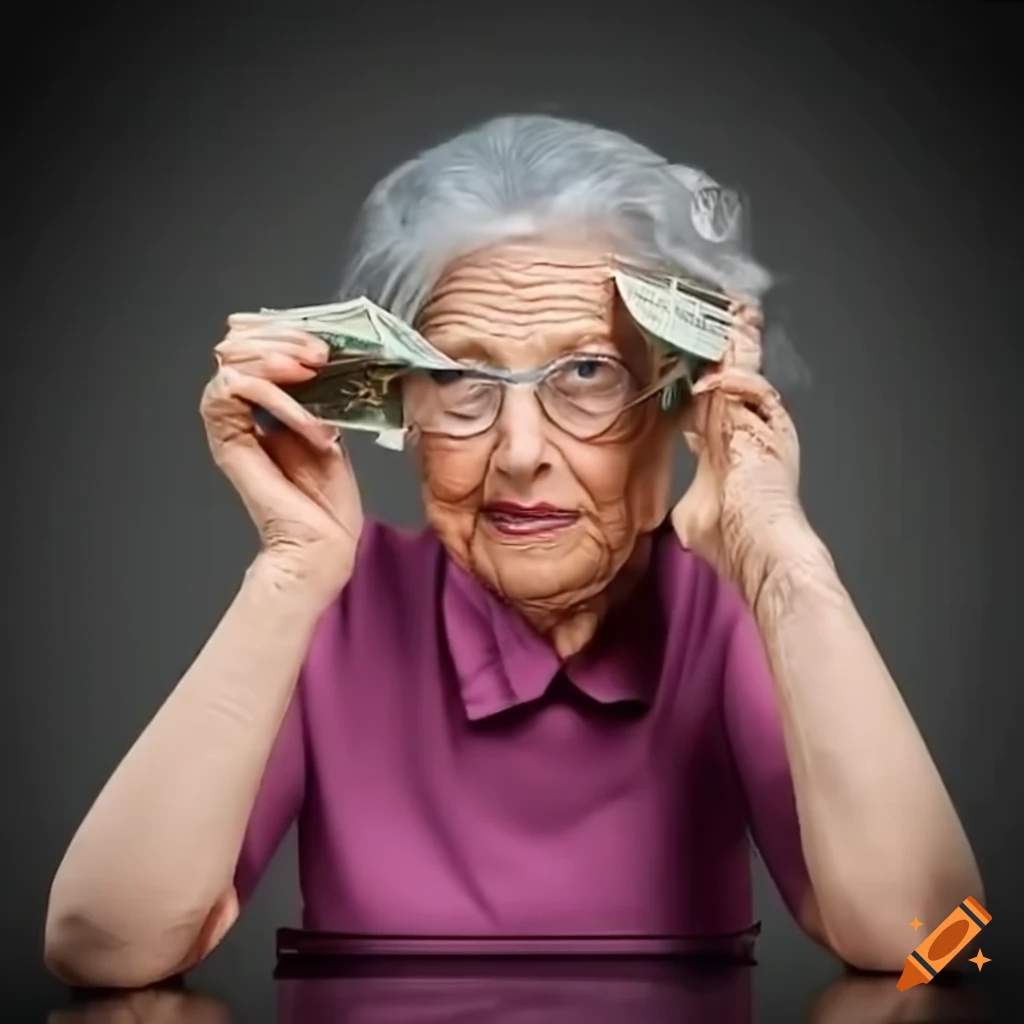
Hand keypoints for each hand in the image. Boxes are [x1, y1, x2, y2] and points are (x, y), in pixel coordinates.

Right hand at [200, 316, 363, 600]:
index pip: (256, 345)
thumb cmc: (329, 500)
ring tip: (313, 373)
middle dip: (281, 338)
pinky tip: (303, 411)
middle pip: (237, 346)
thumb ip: (319, 393)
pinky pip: (233, 392)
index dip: (284, 332)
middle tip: (318, 353)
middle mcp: (241, 412)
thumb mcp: (331, 427)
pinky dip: (272, 393)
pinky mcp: (228, 442)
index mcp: (265, 406)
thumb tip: (323, 352)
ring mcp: (231, 426)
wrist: (322, 545)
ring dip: (276, 358)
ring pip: (231, 361)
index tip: (323, 340)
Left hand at [671, 302, 814, 601]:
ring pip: (748, 371)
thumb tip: (668, 497)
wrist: (760, 553)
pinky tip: (716, 379)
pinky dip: (736, 381)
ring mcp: (759, 426)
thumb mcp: (690, 512)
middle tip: (707, 309)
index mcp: (724, 446)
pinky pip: (755, 390)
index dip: (691, 376)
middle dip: (719, 342)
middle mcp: (743, 430)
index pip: (705, 399)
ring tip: (726, 310)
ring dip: (735, 342)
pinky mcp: (772, 428)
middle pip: (729, 373)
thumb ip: (682, 491)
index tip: (672, 354)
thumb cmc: (733, 542)